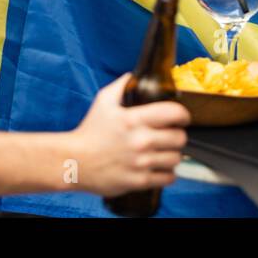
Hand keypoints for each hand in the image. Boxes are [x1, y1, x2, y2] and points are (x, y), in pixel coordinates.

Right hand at [68, 74, 190, 196]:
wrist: (73, 161)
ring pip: (176, 159)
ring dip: (173, 155)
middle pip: (180, 138)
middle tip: (171, 136)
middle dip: (178, 135)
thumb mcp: (103, 101)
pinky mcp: (138, 181)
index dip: (183, 115)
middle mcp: (141, 141)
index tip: (181, 118)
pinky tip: (160, 168)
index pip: (174, 113)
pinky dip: (167, 174)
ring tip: (165, 152)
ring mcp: (141, 163)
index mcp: (134, 119)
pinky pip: (168, 178)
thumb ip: (122, 85)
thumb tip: (135, 76)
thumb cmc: (89, 131)